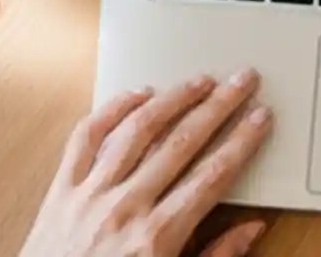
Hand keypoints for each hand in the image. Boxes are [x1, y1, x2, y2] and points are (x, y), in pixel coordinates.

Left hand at [20, 69, 272, 256]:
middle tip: (241, 81)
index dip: (241, 142)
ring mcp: (90, 195)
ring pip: (138, 130)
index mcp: (157, 239)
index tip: (259, 117)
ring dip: (173, 99)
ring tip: (199, 80)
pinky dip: (112, 110)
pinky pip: (86, 138)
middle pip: (183, 142)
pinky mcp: (61, 191)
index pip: (212, 176)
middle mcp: (125, 209)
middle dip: (219, 106)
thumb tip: (251, 229)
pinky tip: (137, 94)